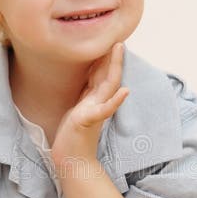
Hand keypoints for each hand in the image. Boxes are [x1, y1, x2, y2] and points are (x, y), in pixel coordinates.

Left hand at [51, 42, 128, 168]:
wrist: (71, 160)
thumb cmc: (73, 135)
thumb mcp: (79, 108)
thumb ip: (86, 94)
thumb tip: (88, 78)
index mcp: (94, 99)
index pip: (102, 73)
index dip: (105, 57)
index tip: (108, 38)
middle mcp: (98, 103)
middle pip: (109, 75)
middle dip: (114, 57)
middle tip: (118, 37)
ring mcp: (95, 112)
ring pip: (108, 86)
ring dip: (115, 68)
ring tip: (118, 50)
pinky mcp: (88, 122)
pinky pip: (104, 110)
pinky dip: (115, 101)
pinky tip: (125, 92)